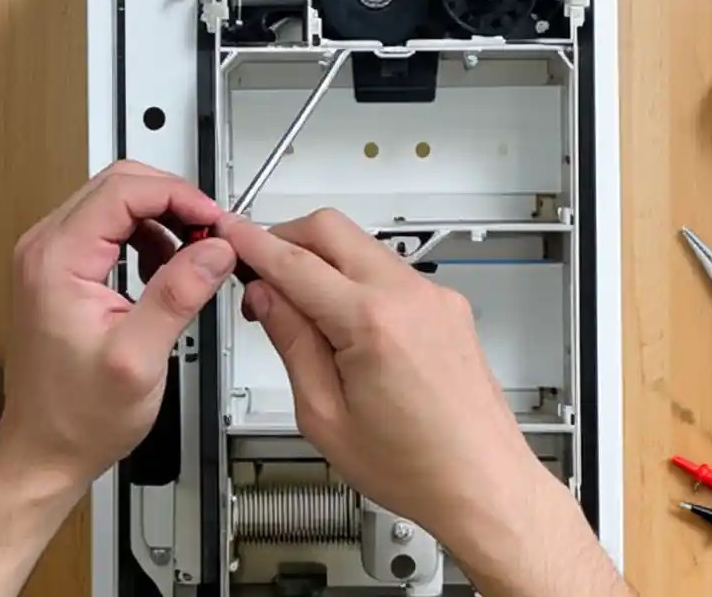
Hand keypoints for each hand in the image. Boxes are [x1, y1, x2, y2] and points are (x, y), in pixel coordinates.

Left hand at [0, 160, 235, 485]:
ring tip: (193, 257)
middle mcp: (46, 250)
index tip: (213, 220)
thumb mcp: (138, 360)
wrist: (45, 448)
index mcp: (57, 261)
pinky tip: (164, 272)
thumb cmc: (76, 416)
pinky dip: (146, 238)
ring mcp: (50, 258)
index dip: (178, 196)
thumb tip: (215, 250)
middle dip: (173, 201)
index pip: (123, 191)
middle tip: (211, 233)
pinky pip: (110, 229)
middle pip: (118, 185)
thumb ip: (178, 297)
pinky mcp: (62, 271)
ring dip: (162, 219)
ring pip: (116, 203)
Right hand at [217, 209, 548, 552]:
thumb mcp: (324, 415)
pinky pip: (389, 270)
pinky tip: (340, 319)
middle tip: (256, 271)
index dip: (251, 242)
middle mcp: (409, 297)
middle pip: (331, 228)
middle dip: (285, 238)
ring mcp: (434, 297)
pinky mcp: (448, 306)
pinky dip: (355, 278)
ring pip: (361, 244)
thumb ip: (290, 343)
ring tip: (297, 308)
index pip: (294, 261)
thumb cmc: (416, 467)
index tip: (228, 234)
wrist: (483, 483)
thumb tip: (265, 297)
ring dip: (321, 259)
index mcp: (373, 323)